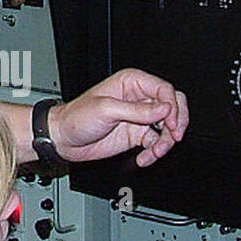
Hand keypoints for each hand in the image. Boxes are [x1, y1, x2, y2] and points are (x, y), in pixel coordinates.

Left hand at [53, 68, 188, 168]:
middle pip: (173, 106)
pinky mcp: (136, 135)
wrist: (63, 139)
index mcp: (132, 83)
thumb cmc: (76, 117)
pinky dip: (155, 153)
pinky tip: (145, 157)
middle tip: (174, 137)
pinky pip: (156, 143)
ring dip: (166, 142)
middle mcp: (139, 99)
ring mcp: (139, 118)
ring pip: (168, 127)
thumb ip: (138, 111)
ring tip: (155, 152)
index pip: (164, 90)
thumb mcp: (107, 110)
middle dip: (177, 122)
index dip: (172, 106)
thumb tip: (165, 109)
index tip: (171, 123)